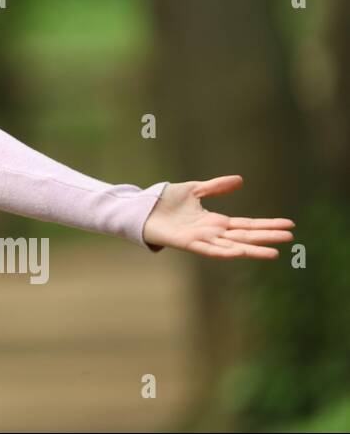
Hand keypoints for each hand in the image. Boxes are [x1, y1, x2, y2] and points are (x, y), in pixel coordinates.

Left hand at [142, 175, 294, 257]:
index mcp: (216, 221)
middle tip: (291, 238)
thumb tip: (240, 180)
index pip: (248, 225)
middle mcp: (212, 233)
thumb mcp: (195, 190)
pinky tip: (239, 253)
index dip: (267, 225)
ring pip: (232, 246)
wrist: (142, 208)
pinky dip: (224, 252)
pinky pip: (209, 250)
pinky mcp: (187, 243)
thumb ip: (216, 187)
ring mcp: (201, 239)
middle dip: (267, 237)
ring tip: (274, 252)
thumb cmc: (166, 202)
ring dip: (252, 250)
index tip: (289, 225)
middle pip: (245, 236)